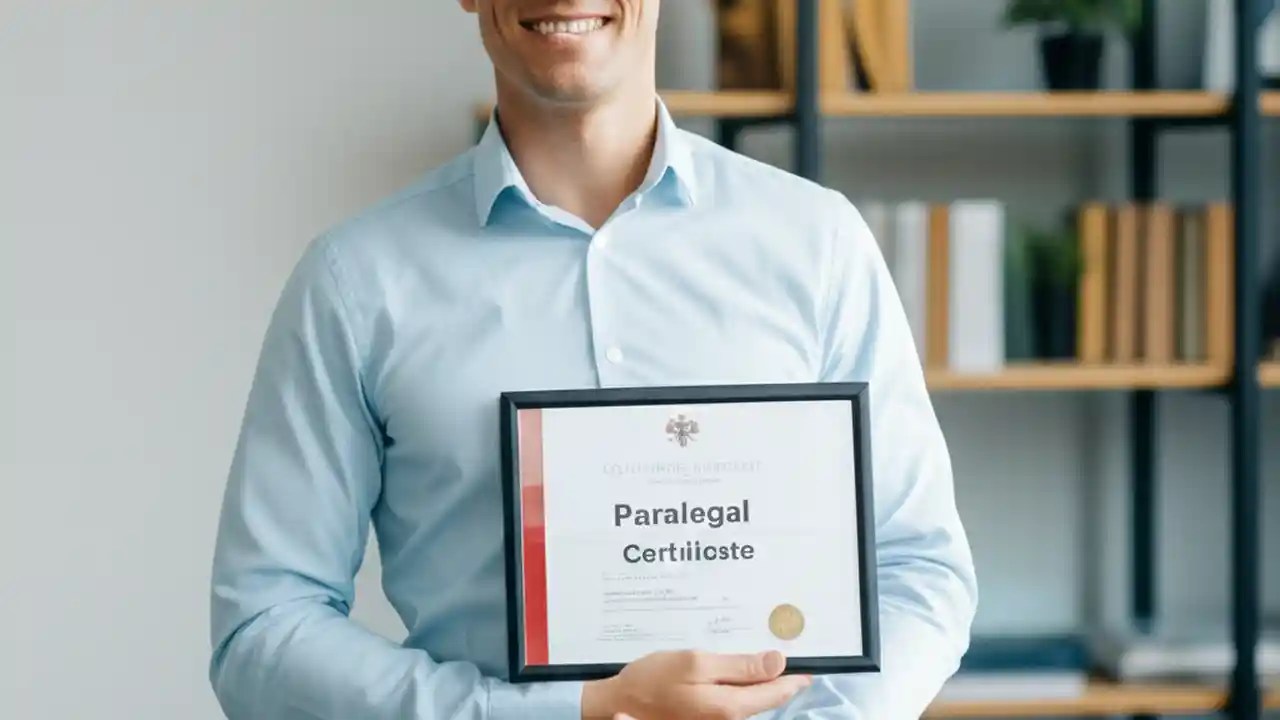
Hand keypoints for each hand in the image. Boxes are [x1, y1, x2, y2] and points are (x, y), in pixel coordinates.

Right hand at [582, 650, 810, 719]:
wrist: (615, 705)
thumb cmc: (652, 681)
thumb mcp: (695, 663)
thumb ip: (739, 666)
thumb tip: (777, 662)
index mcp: (730, 707)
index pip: (776, 692)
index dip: (794, 678)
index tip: (810, 665)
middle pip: (763, 698)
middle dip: (776, 677)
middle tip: (785, 650)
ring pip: (748, 700)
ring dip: (756, 680)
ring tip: (760, 655)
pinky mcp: (703, 719)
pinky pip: (731, 703)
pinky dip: (738, 686)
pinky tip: (731, 670)